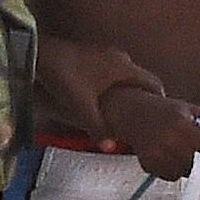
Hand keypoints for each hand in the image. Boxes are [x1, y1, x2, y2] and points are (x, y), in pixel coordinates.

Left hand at [37, 37, 164, 138]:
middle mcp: (119, 57)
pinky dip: (114, 84)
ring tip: (124, 110)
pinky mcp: (91, 54)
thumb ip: (97, 127)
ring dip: (127, 90)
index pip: (154, 83)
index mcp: (124, 68)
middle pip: (141, 79)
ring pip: (125, 75)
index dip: (160, 100)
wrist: (38, 51)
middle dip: (143, 97)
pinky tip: (103, 98)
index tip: (160, 116)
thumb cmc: (62, 75)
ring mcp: (105, 53)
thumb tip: (110, 148)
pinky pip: (112, 71)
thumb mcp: (80, 106)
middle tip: (143, 117)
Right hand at [101, 85, 199, 181]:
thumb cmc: (167, 111)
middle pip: (198, 164)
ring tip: (181, 152)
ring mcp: (157, 154)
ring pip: (184, 173)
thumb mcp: (191, 112)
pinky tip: (169, 156)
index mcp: (183, 125)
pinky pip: (169, 176)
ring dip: (187, 166)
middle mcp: (169, 141)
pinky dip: (173, 170)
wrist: (134, 113)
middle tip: (197, 151)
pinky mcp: (148, 164)